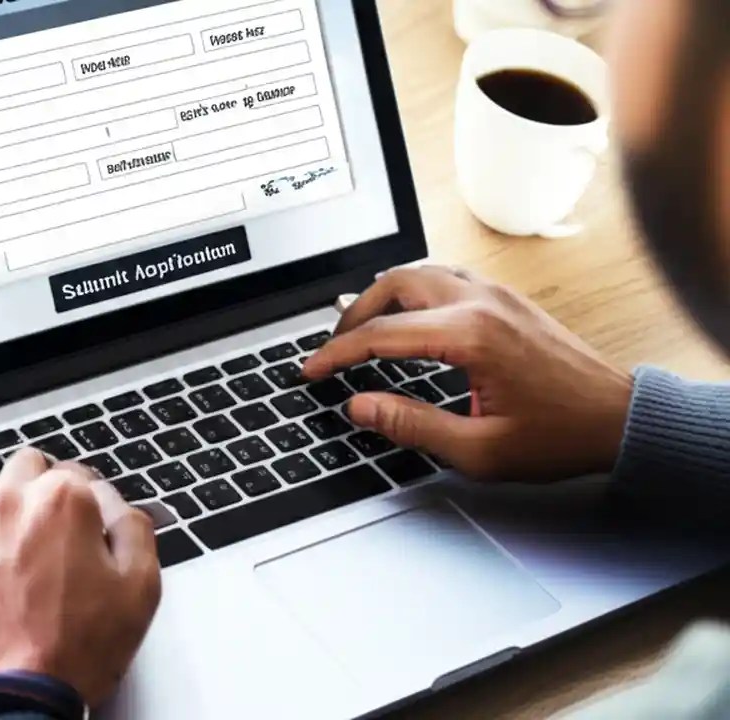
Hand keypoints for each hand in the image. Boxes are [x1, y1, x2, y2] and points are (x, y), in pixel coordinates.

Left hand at [0, 448, 160, 705]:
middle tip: (52, 530)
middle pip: (24, 468)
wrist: (8, 698)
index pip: (79, 473)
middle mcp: (6, 503)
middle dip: (40, 489)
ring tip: (9, 544)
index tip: (90, 528)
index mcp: (62, 500)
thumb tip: (119, 506)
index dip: (89, 502)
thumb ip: (134, 531)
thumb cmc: (73, 649)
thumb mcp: (139, 590)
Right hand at [302, 267, 634, 481]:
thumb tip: (360, 406)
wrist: (620, 420)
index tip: (312, 371)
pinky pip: (445, 277)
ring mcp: (496, 295)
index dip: (336, 354)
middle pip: (393, 285)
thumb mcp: (478, 449)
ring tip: (360, 330)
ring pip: (418, 272)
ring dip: (382, 297)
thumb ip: (411, 425)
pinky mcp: (506, 300)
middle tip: (332, 349)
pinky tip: (405, 317)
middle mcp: (481, 303)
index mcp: (470, 336)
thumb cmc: (560, 436)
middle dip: (352, 315)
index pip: (381, 335)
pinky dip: (412, 292)